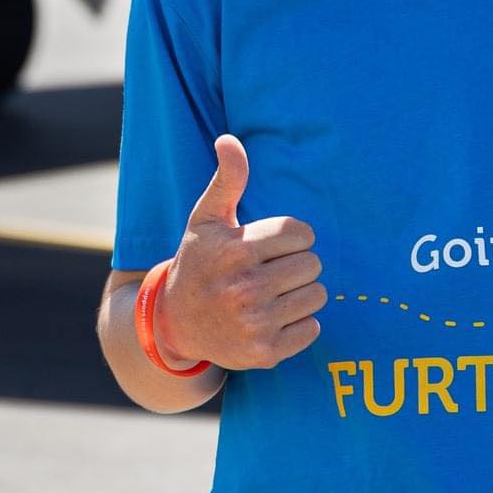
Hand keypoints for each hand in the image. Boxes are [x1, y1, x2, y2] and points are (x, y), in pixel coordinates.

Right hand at [155, 134, 324, 370]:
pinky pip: (313, 329)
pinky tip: (274, 318)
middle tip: (272, 270)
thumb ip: (227, 179)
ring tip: (273, 293)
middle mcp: (244, 288)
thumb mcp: (206, 219)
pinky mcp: (265, 353)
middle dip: (298, 263)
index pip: (302, 233)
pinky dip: (301, 323)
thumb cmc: (198, 262)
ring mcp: (255, 324)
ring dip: (302, 293)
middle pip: (313, 264)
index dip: (293, 236)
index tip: (273, 243)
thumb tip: (230, 140)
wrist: (175, 324)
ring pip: (317, 296)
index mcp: (235, 250)